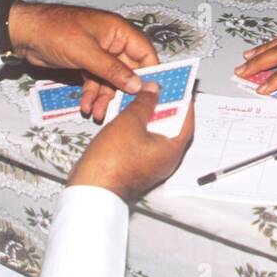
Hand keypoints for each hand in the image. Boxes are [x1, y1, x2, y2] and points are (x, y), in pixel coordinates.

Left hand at [8, 2, 156, 121]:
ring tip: (95, 114)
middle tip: (119, 112)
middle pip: (128, 72)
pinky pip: (95, 81)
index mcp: (120, 32)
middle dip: (121, 93)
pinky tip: (85, 105)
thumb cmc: (57, 32)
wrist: (24, 33)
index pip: (145, 54)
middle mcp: (113, 43)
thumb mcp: (86, 53)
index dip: (149, 74)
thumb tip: (138, 85)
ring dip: (104, 97)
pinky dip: (91, 93)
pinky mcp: (86, 64)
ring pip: (110, 81)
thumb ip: (113, 70)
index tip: (151, 96)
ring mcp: (99, 54)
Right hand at [68, 86, 194, 203]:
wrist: (90, 189)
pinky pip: (141, 143)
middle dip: (164, 106)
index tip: (178, 86)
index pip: (186, 121)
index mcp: (171, 151)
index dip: (183, 101)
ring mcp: (149, 165)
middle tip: (157, 89)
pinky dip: (138, 129)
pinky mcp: (134, 167)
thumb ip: (144, 103)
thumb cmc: (112, 160)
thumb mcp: (130, 121)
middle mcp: (164, 160)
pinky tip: (127, 116)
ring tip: (141, 97)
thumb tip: (154, 90)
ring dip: (148, 117)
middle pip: (170, 127)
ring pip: (154, 135)